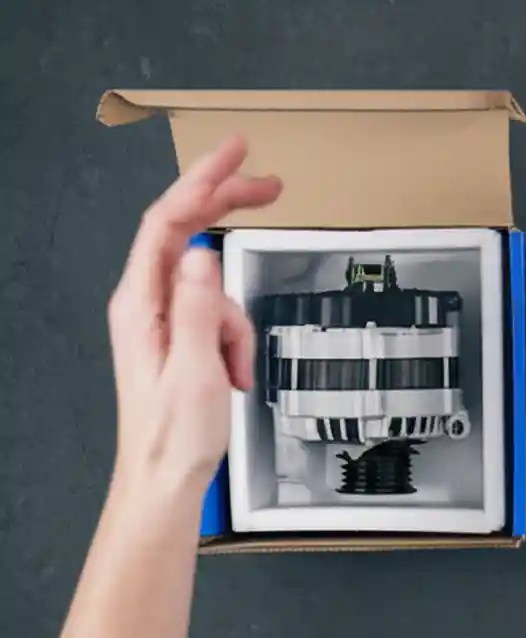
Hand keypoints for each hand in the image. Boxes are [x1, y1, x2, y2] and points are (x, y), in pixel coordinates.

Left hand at [107, 137, 280, 495]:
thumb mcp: (194, 369)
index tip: (235, 154)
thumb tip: (200, 251)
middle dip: (227, 208)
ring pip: (214, 285)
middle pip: (186, 232)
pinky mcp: (179, 337)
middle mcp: (145, 303)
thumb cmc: (173, 435)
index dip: (202, 181)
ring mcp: (162, 320)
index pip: (168, 221)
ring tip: (237, 366)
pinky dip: (236, 339)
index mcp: (140, 304)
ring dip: (239, 320)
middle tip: (269, 185)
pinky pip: (218, 315)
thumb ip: (199, 307)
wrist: (165, 479)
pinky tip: (235, 373)